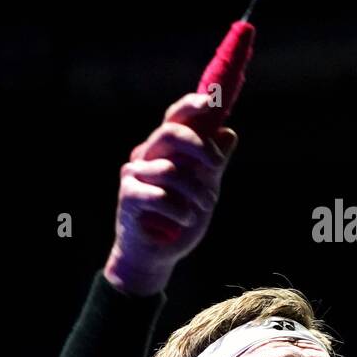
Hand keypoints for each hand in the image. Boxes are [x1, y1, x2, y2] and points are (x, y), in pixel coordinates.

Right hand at [105, 93, 238, 294]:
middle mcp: (148, 156)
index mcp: (166, 149)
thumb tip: (229, 133)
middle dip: (200, 147)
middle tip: (216, 167)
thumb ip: (215, 163)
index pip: (176, 117)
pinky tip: (185, 220)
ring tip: (203, 207)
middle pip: (171, 133)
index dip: (191, 105)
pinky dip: (180, 210)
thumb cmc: (180, 219)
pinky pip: (159, 195)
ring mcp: (134, 174)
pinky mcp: (127, 196)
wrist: (157, 255)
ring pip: (170, 169)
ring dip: (196, 191)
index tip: (210, 101)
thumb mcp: (206, 189)